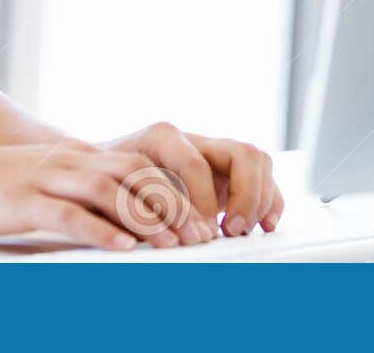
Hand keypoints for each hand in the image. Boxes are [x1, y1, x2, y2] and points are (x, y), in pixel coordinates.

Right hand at [0, 140, 209, 249]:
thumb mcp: (51, 184)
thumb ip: (87, 196)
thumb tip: (128, 226)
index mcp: (80, 157)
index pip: (142, 166)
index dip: (176, 193)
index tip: (201, 224)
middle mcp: (70, 162)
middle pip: (135, 174)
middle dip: (172, 206)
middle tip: (199, 238)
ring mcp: (48, 178)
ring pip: (109, 190)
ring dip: (146, 219)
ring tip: (172, 245)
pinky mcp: (25, 200)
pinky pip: (69, 213)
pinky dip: (100, 230)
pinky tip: (122, 247)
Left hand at [99, 121, 283, 237]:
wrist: (103, 174)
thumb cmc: (106, 186)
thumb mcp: (112, 193)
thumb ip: (135, 210)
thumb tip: (156, 236)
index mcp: (162, 137)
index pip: (195, 163)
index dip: (202, 200)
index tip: (202, 235)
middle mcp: (193, 140)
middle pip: (241, 152)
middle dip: (245, 195)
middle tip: (231, 230)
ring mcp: (214, 153)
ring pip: (256, 159)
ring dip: (259, 197)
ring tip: (244, 230)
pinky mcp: (228, 172)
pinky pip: (263, 177)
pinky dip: (270, 200)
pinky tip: (265, 226)